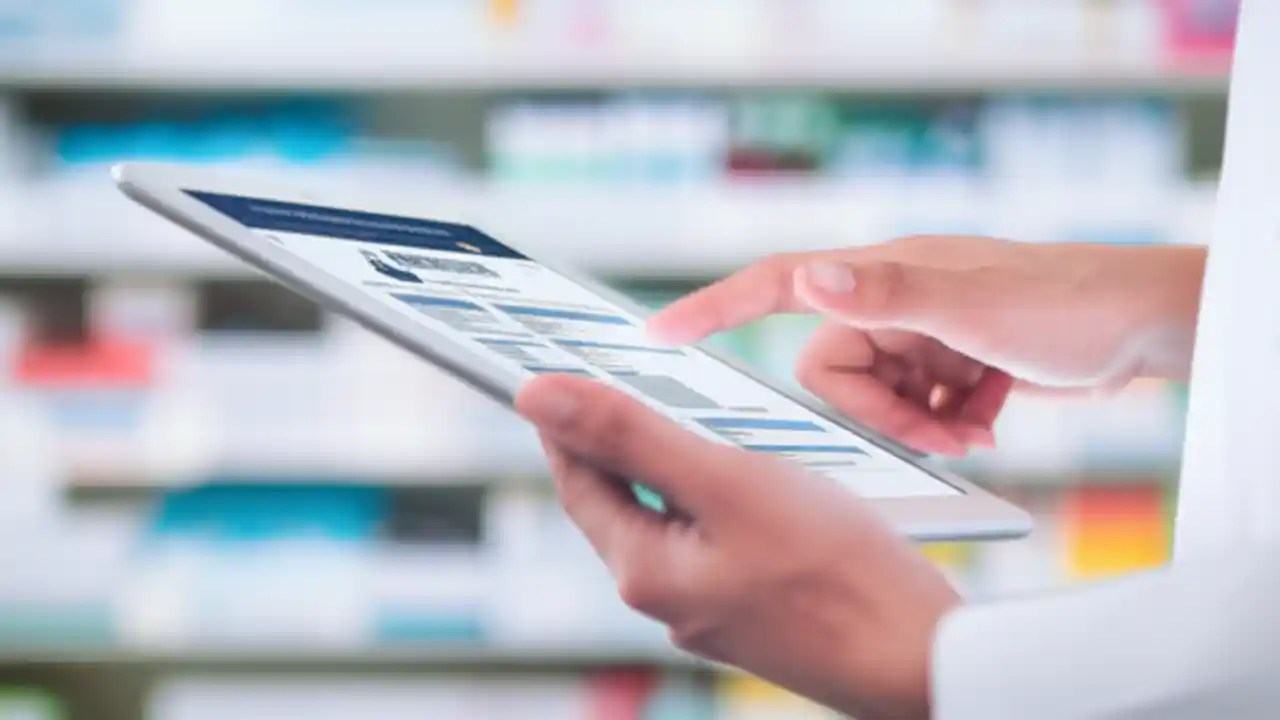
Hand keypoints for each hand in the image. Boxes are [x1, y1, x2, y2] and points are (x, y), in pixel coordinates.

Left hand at [517, 375, 959, 718]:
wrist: (923, 656)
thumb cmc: (834, 569)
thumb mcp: (724, 481)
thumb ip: (630, 436)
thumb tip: (535, 396)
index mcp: (644, 571)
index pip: (577, 482)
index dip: (565, 421)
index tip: (561, 370)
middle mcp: (669, 599)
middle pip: (622, 502)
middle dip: (619, 440)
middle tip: (626, 379)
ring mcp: (713, 608)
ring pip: (674, 518)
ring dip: (674, 464)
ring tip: (693, 416)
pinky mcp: (755, 609)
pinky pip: (717, 538)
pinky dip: (719, 495)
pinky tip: (752, 474)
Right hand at [648, 237, 1204, 455]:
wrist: (1138, 328)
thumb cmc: (1062, 303)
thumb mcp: (971, 306)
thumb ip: (886, 296)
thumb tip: (807, 279)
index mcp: (879, 277)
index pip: (777, 283)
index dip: (714, 307)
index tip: (660, 331)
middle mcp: (891, 304)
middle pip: (835, 375)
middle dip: (882, 414)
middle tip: (940, 429)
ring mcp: (921, 337)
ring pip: (878, 402)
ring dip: (923, 427)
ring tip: (976, 426)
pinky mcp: (949, 367)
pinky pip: (918, 410)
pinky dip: (949, 426)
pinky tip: (989, 419)